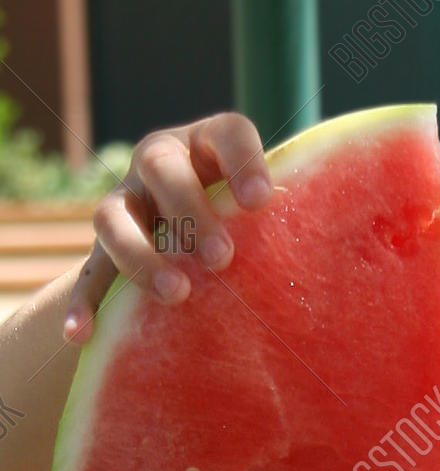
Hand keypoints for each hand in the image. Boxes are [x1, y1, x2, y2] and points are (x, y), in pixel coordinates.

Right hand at [63, 112, 271, 343]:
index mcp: (207, 145)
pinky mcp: (103, 246)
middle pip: (163, 167)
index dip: (244, 162)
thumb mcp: (262, 218)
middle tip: (221, 259)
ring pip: (113, 216)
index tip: (262, 202)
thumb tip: (322, 274)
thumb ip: (280, 228)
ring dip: (141, 255)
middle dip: (190, 210)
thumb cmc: (248, 229)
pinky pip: (88, 273)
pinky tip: (82, 335)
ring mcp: (126, 202)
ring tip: (177, 295)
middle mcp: (159, 162)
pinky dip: (83, 303)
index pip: (227, 132)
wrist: (188, 236)